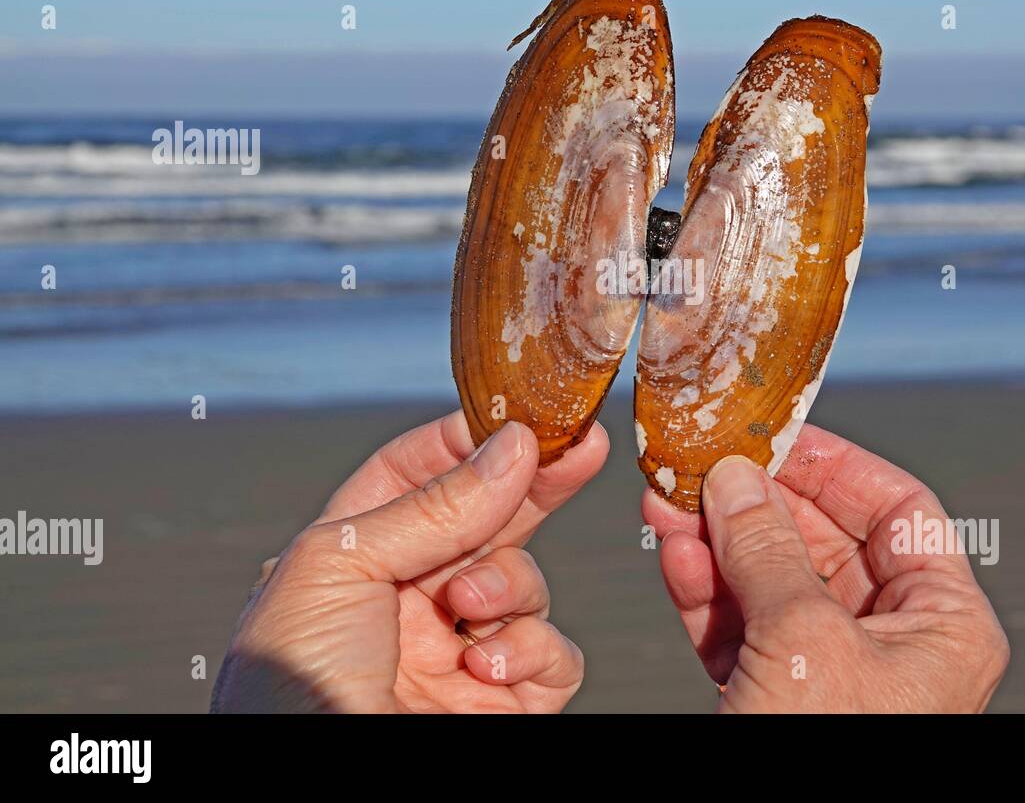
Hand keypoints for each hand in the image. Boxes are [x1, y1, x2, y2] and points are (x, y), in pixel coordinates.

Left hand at [212, 412, 605, 712]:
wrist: (309, 788)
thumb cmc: (285, 686)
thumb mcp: (338, 567)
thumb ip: (433, 506)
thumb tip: (512, 446)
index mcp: (352, 558)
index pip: (417, 476)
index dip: (465, 442)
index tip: (518, 415)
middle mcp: (407, 601)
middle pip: (486, 519)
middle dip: (533, 484)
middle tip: (582, 445)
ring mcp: (457, 653)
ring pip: (526, 585)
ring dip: (509, 585)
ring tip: (468, 606)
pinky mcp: (503, 705)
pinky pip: (554, 658)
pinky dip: (532, 652)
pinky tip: (488, 666)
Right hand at [642, 424, 1008, 712]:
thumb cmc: (832, 760)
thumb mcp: (805, 642)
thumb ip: (768, 550)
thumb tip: (738, 481)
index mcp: (941, 625)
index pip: (900, 511)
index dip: (838, 465)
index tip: (781, 434)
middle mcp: (893, 645)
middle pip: (823, 540)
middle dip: (755, 503)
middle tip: (705, 465)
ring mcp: (832, 674)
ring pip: (771, 579)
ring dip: (716, 539)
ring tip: (668, 502)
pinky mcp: (778, 699)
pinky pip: (741, 625)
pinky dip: (703, 589)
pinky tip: (672, 553)